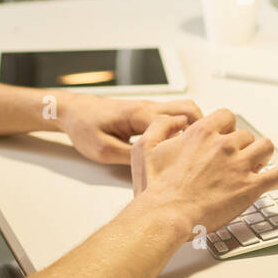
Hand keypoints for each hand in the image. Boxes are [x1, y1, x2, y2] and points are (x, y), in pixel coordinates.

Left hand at [56, 93, 201, 164]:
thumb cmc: (83, 126)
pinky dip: (183, 127)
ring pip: (183, 110)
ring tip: (195, 150)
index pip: (179, 122)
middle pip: (189, 109)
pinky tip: (179, 145)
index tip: (201, 156)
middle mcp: (147, 107)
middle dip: (203, 128)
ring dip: (194, 126)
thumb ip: (132, 158)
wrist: (71, 111)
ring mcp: (148, 108)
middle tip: (205, 151)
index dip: (193, 139)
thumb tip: (155, 170)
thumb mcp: (104, 150)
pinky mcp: (145, 113)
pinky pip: (172, 116)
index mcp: (139, 114)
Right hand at [129, 108, 277, 233]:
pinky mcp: (250, 188)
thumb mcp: (145, 147)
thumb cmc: (155, 188)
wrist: (166, 215)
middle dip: (242, 146)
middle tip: (235, 160)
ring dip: (262, 155)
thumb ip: (160, 125)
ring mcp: (239, 166)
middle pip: (246, 135)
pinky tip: (269, 182)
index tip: (224, 137)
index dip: (226, 127)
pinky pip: (277, 175)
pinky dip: (276, 177)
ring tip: (255, 166)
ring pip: (266, 148)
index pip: (227, 116)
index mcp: (202, 133)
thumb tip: (177, 120)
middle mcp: (224, 146)